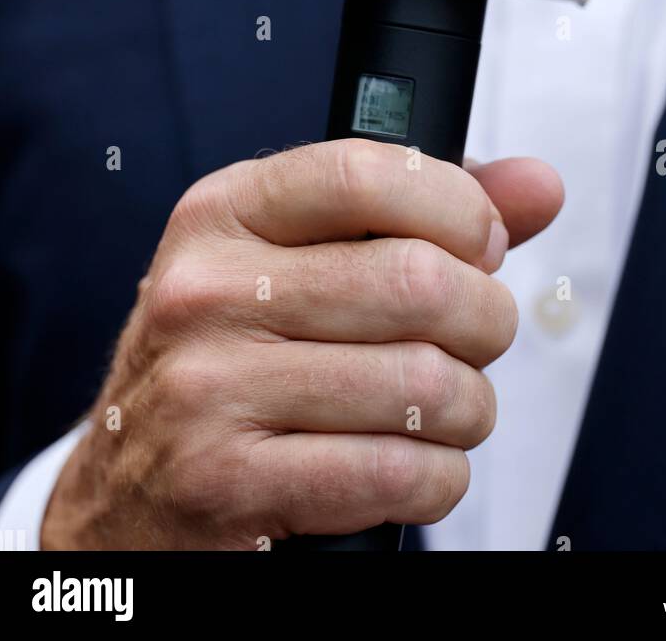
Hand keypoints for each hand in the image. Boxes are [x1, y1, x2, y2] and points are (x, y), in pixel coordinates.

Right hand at [41, 140, 562, 548]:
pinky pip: (400, 473)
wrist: (125, 492)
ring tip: (442, 410)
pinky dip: (437, 477)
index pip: (368, 172)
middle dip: (485, 321)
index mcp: (224, 213)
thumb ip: (424, 214)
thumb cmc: (237, 361)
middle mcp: (205, 291)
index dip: (459, 208)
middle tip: (474, 340)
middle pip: (418, 282)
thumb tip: (539, 184)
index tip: (482, 244)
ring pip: (425, 385)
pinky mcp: (227, 484)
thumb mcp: (300, 262)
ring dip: (467, 409)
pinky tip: (411, 467)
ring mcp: (207, 389)